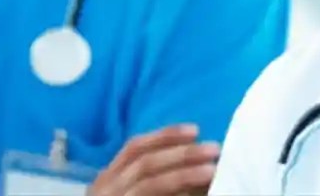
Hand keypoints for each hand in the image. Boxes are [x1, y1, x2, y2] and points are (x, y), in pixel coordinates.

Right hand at [89, 124, 219, 195]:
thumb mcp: (131, 194)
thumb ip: (156, 184)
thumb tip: (196, 166)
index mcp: (107, 179)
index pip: (134, 148)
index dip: (164, 136)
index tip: (194, 130)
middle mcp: (106, 189)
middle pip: (145, 162)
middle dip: (181, 153)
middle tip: (214, 148)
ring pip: (149, 181)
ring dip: (182, 173)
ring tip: (212, 170)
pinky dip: (174, 195)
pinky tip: (195, 194)